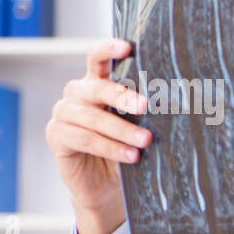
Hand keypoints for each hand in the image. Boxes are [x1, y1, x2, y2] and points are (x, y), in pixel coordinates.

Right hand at [46, 39, 151, 233]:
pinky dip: (110, 147)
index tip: (127, 47)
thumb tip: (176, 99)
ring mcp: (63, 114)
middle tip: (145, 105)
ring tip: (145, 140)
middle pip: (95, 88)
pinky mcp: (57, 137)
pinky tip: (131, 156)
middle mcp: (76, 95)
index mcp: (96, 84)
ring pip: (91, 117)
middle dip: (121, 96)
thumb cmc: (126, 150)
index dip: (108, 50)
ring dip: (121, 129)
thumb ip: (144, 110)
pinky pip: (84, 139)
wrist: (106, 187)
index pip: (96, 59)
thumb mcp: (138, 126)